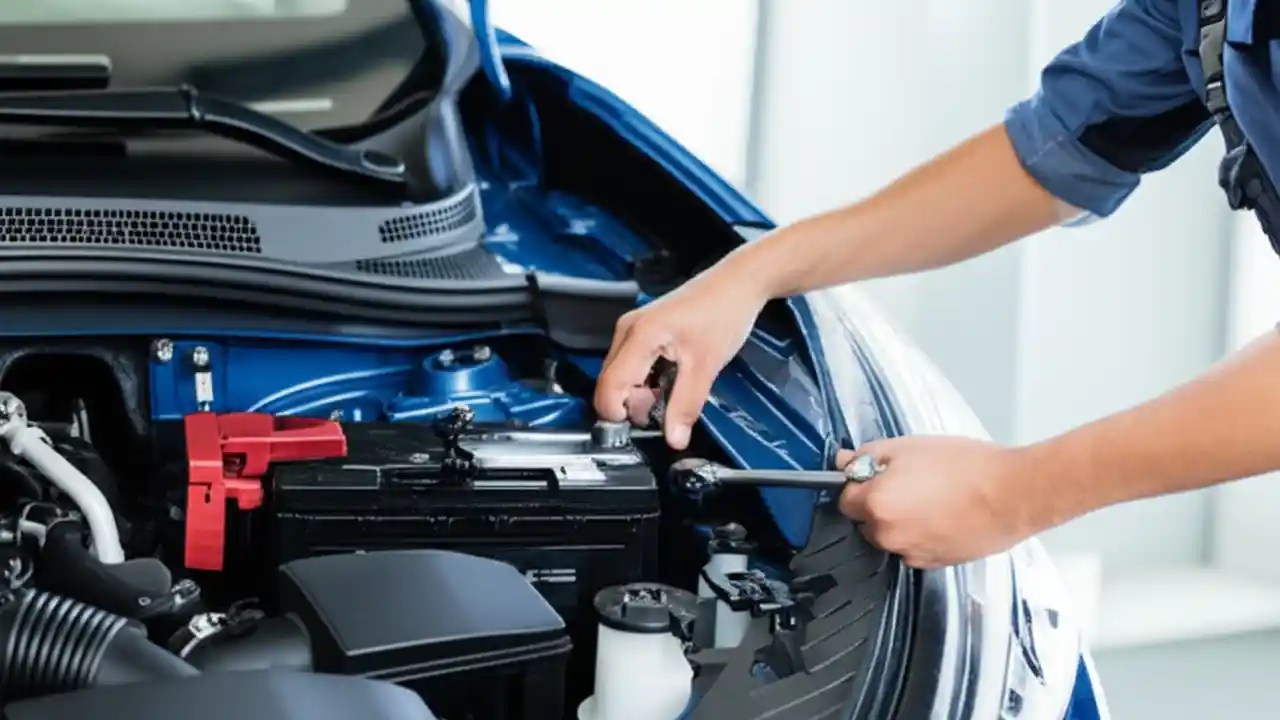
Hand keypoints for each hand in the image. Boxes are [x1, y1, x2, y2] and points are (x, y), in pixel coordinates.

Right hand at [594, 265, 767, 449]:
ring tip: (674, 389)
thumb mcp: (707, 366)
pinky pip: (631, 366)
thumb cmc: (724, 313)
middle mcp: (627, 330)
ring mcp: (632, 328)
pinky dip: (647, 380)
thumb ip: (686, 405)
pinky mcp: (642, 331)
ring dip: (642, 393)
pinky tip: (671, 377)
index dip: (619, 415)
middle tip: (668, 407)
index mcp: (638, 336)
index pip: (608, 388)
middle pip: (610, 384)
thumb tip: (674, 440)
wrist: (738, 283)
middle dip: (634, 405)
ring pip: (620, 377)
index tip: (646, 425)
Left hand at [837, 436, 1041, 568]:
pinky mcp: (933, 563)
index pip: (845, 498)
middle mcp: (888, 534)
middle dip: (879, 503)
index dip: (860, 484)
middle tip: (908, 482)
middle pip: (866, 520)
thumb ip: (869, 455)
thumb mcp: (909, 446)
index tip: (874, 475)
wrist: (1013, 494)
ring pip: (890, 536)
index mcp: (877, 503)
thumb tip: (845, 461)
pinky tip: (943, 514)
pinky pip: (913, 548)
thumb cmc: (967, 467)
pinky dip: (920, 535)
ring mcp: (910, 553)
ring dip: (900, 520)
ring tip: (931, 497)